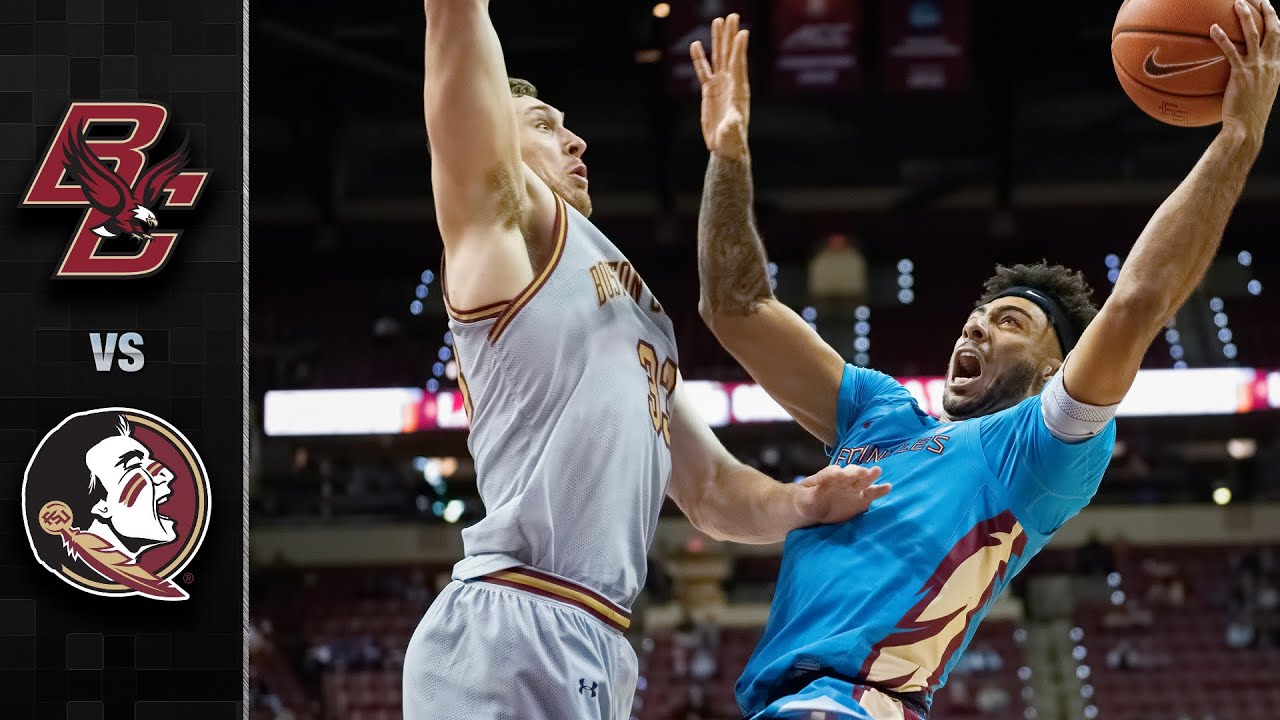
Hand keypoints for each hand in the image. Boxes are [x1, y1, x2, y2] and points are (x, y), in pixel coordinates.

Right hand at [690, 14, 750, 159]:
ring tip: (717, 21)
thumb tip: (733, 121)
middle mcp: (731, 83)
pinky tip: (695, 44)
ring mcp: (720, 85)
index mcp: (739, 91)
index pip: (739, 65)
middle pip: (730, 54)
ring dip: (718, 40)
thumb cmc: (732, 141)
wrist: (725, 147)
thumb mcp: (733, 133)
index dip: (740, 49)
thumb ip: (733, 125)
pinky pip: (703, 70)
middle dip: (730, 35)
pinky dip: (699, 58)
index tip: (742, 31)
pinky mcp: (710, 91)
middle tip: (732, 16)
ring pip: (719, 57)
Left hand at [792, 464, 890, 526]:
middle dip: (855, 472)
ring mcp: (852, 489)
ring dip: (868, 476)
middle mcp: (840, 481)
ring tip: (876, 471)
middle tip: (862, 471)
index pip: (831, 474)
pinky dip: (879, 490)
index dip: (835, 474)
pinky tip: (888, 487)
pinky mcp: (860, 499)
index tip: (839, 473)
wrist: (813, 508)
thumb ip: (807, 496)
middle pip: (849, 474)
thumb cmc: (804, 500)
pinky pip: (871, 494)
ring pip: (861, 480)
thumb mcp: (801, 498)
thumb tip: (813, 495)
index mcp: (825, 479)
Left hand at [1211, 0, 1279, 147]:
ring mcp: (1257, 68)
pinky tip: (1212, 28)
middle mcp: (1270, 64)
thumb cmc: (1247, 117)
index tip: (1272, 13)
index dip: (1277, 24)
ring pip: (1253, 34)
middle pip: (1273, 30)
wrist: (1246, 129)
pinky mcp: (1241, 74)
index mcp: (1276, 68)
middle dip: (1268, 12)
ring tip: (1238, 3)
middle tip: (1261, 0)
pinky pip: (1231, 51)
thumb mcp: (1257, 96)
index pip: (1279, 40)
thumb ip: (1254, 82)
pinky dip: (1222, 38)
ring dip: (1246, 16)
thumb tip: (1242, 78)